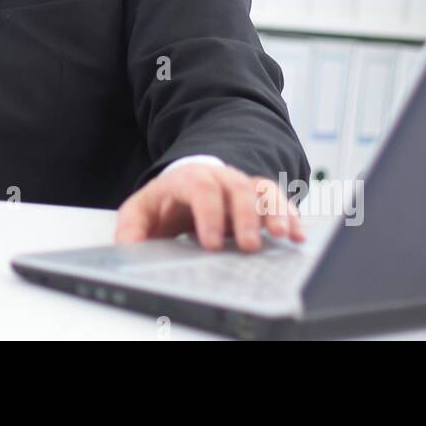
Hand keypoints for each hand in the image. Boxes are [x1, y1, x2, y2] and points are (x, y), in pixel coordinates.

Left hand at [115, 163, 304, 251]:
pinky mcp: (257, 197)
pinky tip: (297, 235)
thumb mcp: (140, 213)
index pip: (200, 188)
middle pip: (236, 188)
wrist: (181, 189)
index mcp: (187, 178)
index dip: (209, 214)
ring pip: (262, 190)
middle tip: (248, 247)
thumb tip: (127, 247)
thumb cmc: (163, 204)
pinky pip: (278, 200)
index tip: (211, 243)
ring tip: (283, 236)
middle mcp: (218, 177)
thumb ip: (132, 229)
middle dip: (245, 217)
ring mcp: (240, 184)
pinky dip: (290, 216)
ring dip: (275, 212)